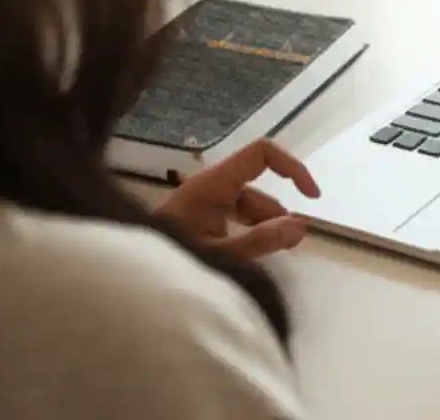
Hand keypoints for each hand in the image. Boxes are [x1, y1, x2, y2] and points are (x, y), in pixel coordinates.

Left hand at [156, 139, 319, 259]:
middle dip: (278, 216)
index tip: (311, 197)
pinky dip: (251, 236)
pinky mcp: (202, 223)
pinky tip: (253, 259)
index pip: (261, 154)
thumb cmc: (169, 263)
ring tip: (270, 258)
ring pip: (250, 210)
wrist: (129, 285)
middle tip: (291, 245)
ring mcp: (205, 206)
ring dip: (265, 230)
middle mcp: (210, 188)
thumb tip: (301, 226)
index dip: (292, 168)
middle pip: (259, 190)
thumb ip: (261, 240)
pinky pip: (237, 222)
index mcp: (212, 184)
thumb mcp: (220, 255)